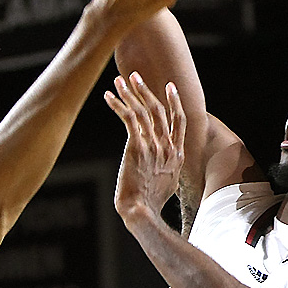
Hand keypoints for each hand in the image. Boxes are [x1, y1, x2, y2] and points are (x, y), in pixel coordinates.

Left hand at [105, 71, 186, 221]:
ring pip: (143, 110)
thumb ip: (167, 170)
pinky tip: (108, 96)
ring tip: (119, 80)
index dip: (174, 102)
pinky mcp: (137, 146)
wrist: (142, 211)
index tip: (170, 87)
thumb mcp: (168, 185)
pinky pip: (128, 118)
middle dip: (145, 90)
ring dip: (130, 93)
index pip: (179, 121)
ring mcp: (153, 146)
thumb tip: (163, 168)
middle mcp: (167, 146)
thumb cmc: (150, 204)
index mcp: (177, 155)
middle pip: (159, 110)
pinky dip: (117, 104)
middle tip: (135, 76)